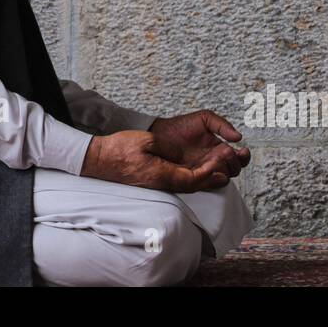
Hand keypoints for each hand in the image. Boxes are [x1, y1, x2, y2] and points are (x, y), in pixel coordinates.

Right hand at [79, 129, 235, 193]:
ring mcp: (159, 185)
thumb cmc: (119, 149)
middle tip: (227, 162)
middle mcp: (163, 183)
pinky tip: (201, 170)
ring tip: (221, 168)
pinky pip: (180, 183)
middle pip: (195, 185)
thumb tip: (182, 153)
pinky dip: (194, 177)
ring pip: (189, 186)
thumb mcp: (145, 141)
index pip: (193, 178)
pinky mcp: (156, 182)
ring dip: (207, 178)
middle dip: (214, 175)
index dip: (209, 171)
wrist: (100, 160)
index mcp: (161, 174)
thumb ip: (167, 147)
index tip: (220, 159)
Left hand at [147, 110, 250, 176]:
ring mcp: (204, 170)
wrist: (159, 134)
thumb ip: (222, 125)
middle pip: (234, 169)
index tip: (242, 151)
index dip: (244, 157)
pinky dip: (212, 176)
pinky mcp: (194, 177)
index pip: (239, 158)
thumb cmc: (180, 126)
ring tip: (217, 157)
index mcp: (220, 148)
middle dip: (234, 162)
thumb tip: (238, 137)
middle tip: (226, 152)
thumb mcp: (204, 119)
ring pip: (223, 177)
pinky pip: (208, 182)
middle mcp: (214, 161)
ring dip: (224, 169)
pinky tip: (209, 166)